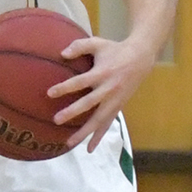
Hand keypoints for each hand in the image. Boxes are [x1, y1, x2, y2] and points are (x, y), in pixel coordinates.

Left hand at [46, 35, 155, 150]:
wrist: (141, 58)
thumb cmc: (115, 49)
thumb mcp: (98, 43)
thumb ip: (79, 46)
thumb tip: (62, 54)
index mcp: (102, 72)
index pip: (80, 81)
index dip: (65, 87)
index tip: (49, 93)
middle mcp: (108, 88)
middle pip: (89, 103)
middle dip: (73, 112)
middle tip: (56, 120)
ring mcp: (114, 100)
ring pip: (98, 119)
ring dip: (84, 132)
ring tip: (69, 142)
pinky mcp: (118, 107)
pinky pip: (107, 124)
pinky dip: (98, 137)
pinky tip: (89, 148)